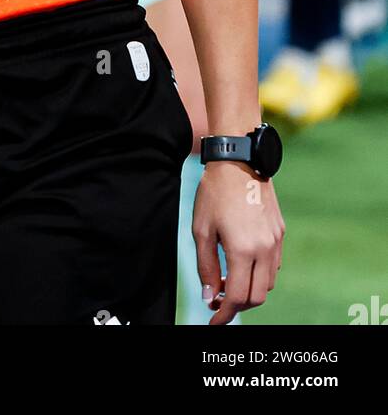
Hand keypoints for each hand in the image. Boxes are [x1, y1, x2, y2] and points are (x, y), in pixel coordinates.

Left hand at [193, 163, 283, 325]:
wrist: (239, 160)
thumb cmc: (214, 193)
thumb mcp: (200, 229)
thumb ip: (204, 266)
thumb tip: (209, 295)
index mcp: (243, 250)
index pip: (236, 297)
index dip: (224, 315)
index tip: (212, 320)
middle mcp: (264, 250)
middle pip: (256, 296)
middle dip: (236, 304)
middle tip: (217, 298)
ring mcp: (276, 241)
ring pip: (268, 283)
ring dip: (249, 289)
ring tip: (227, 277)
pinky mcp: (280, 232)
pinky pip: (273, 265)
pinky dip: (259, 273)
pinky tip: (242, 261)